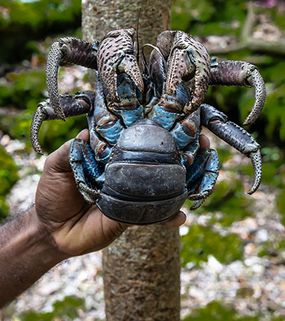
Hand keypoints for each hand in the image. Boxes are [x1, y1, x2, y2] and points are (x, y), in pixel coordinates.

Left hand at [35, 130, 187, 257]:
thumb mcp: (56, 166)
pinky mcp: (131, 216)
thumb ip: (70, 151)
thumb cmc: (52, 194)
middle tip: (201, 143)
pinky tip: (181, 216)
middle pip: (157, 161)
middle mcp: (126, 174)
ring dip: (183, 181)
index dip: (153, 131)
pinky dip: (168, 217)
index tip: (173, 120)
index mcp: (111, 158)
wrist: (53, 230)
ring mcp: (132, 195)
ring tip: (201, 172)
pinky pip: (153, 215)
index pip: (136, 141)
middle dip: (180, 152)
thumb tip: (86, 134)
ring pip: (161, 187)